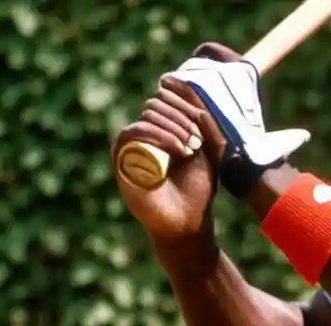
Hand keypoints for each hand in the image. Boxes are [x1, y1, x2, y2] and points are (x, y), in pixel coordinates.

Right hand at [110, 75, 226, 244]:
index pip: (167, 99)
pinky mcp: (121, 157)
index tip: (203, 123)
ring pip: (149, 114)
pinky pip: (134, 131)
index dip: (186, 104)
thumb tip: (197, 103)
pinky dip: (158, 134)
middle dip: (182, 117)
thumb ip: (207, 127)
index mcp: (163, 128)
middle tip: (198, 140)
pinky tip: (179, 149)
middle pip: (158, 103)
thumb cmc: (199, 189)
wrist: (187, 220)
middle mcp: (144, 133)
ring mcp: (131, 144)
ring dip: (174, 126)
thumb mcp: (210, 152)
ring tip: (191, 147)